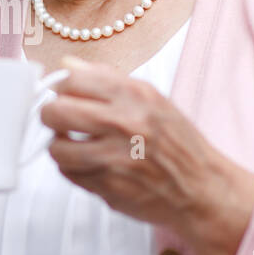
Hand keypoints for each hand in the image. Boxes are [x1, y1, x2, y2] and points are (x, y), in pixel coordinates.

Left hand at [39, 55, 253, 254]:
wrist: (202, 189)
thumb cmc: (178, 144)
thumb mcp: (152, 100)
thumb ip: (106, 80)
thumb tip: (66, 64)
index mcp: (135, 95)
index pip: (73, 80)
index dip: (61, 87)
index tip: (63, 94)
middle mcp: (124, 123)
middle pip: (56, 112)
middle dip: (51, 116)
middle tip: (59, 120)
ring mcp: (114, 158)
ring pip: (56, 148)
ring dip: (60, 147)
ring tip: (72, 145)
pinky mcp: (108, 187)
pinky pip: (69, 175)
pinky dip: (73, 170)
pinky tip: (88, 165)